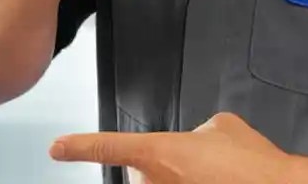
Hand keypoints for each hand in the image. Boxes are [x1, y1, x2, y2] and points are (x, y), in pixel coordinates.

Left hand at [50, 112, 296, 183]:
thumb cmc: (251, 162)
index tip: (56, 148)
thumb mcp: (221, 128)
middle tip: (206, 169)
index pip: (109, 147)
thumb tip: (195, 141)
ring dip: (185, 180)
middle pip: (143, 174)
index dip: (79, 147)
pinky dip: (198, 180)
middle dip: (167, 169)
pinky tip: (219, 178)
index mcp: (158, 152)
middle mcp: (155, 182)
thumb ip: (196, 132)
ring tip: (219, 179)